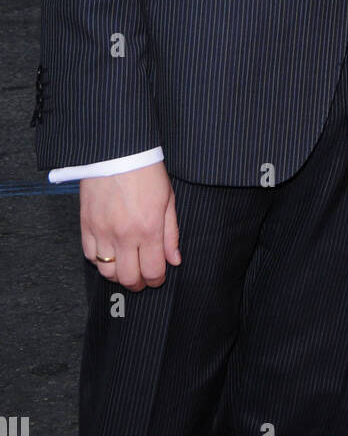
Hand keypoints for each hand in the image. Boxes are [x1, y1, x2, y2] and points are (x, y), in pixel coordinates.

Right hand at [80, 161, 180, 289]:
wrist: (118, 151)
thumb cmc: (146, 171)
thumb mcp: (168, 200)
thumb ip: (171, 234)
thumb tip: (174, 260)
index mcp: (149, 229)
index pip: (152, 271)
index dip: (156, 280)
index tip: (158, 278)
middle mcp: (124, 235)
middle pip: (128, 278)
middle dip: (137, 283)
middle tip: (142, 279)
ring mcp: (102, 231)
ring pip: (106, 271)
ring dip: (117, 274)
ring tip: (125, 267)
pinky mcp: (86, 225)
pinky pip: (89, 255)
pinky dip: (99, 260)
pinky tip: (109, 253)